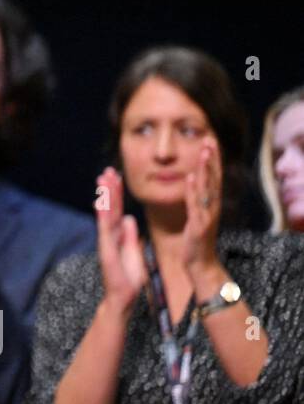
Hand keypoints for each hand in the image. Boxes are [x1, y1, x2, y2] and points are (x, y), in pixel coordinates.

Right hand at [95, 167, 145, 314]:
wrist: (123, 298)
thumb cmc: (128, 278)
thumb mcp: (134, 251)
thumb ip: (130, 235)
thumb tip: (129, 218)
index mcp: (118, 235)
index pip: (118, 210)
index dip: (117, 193)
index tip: (116, 176)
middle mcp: (110, 236)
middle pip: (110, 208)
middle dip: (109, 189)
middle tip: (108, 170)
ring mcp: (107, 242)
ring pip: (106, 215)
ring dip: (105, 197)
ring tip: (103, 180)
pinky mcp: (107, 250)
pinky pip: (105, 230)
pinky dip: (103, 216)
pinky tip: (102, 203)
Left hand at [182, 139, 224, 294]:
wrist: (200, 264)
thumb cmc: (197, 240)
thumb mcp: (198, 215)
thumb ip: (197, 199)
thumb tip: (193, 181)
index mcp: (211, 204)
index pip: (214, 177)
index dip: (213, 159)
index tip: (210, 140)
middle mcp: (213, 207)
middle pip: (214, 178)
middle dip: (212, 158)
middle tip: (210, 138)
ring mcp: (207, 216)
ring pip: (207, 189)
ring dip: (205, 169)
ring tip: (203, 152)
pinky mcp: (198, 226)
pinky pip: (195, 206)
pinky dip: (193, 192)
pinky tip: (190, 178)